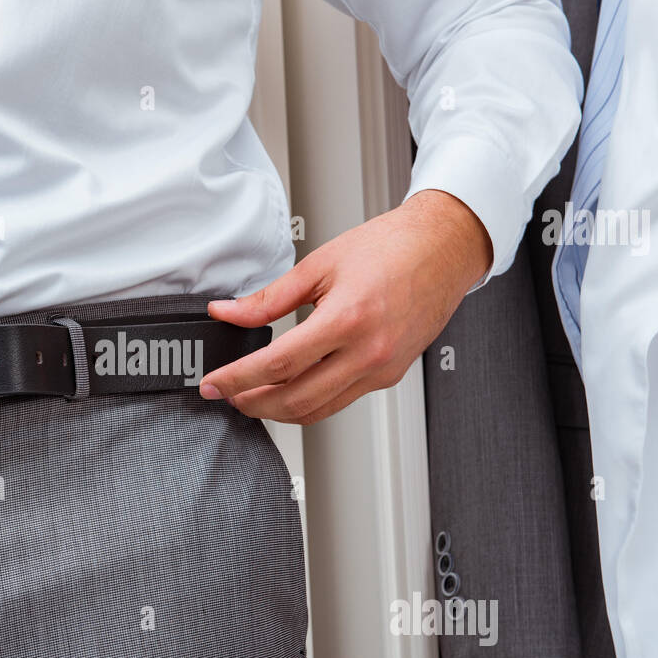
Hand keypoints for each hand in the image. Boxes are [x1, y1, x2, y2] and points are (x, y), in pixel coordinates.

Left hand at [199, 189, 492, 424]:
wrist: (443, 248)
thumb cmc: (392, 247)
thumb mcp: (319, 263)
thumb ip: (269, 298)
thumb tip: (229, 312)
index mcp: (348, 318)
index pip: (278, 364)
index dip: (238, 379)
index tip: (213, 384)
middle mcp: (368, 352)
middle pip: (296, 399)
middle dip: (253, 403)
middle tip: (226, 395)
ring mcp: (381, 369)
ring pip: (318, 410)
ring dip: (279, 411)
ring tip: (252, 396)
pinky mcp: (389, 375)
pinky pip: (341, 400)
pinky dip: (309, 402)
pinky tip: (290, 388)